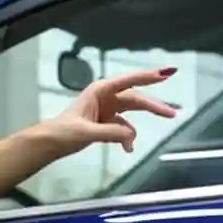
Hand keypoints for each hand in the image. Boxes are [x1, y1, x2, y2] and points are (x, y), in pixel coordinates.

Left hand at [46, 67, 178, 154]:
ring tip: (144, 138)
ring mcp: (106, 109)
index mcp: (99, 91)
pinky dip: (127, 138)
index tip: (166, 74)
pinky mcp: (105, 122)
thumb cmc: (63, 133)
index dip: (147, 76)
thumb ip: (110, 133)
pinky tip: (127, 149)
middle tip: (172, 113)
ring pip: (131, 113)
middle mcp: (105, 97)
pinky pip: (123, 128)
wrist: (50, 143)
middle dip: (153, 106)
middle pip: (135, 99)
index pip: (128, 81)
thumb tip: (130, 136)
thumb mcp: (86, 132)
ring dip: (138, 127)